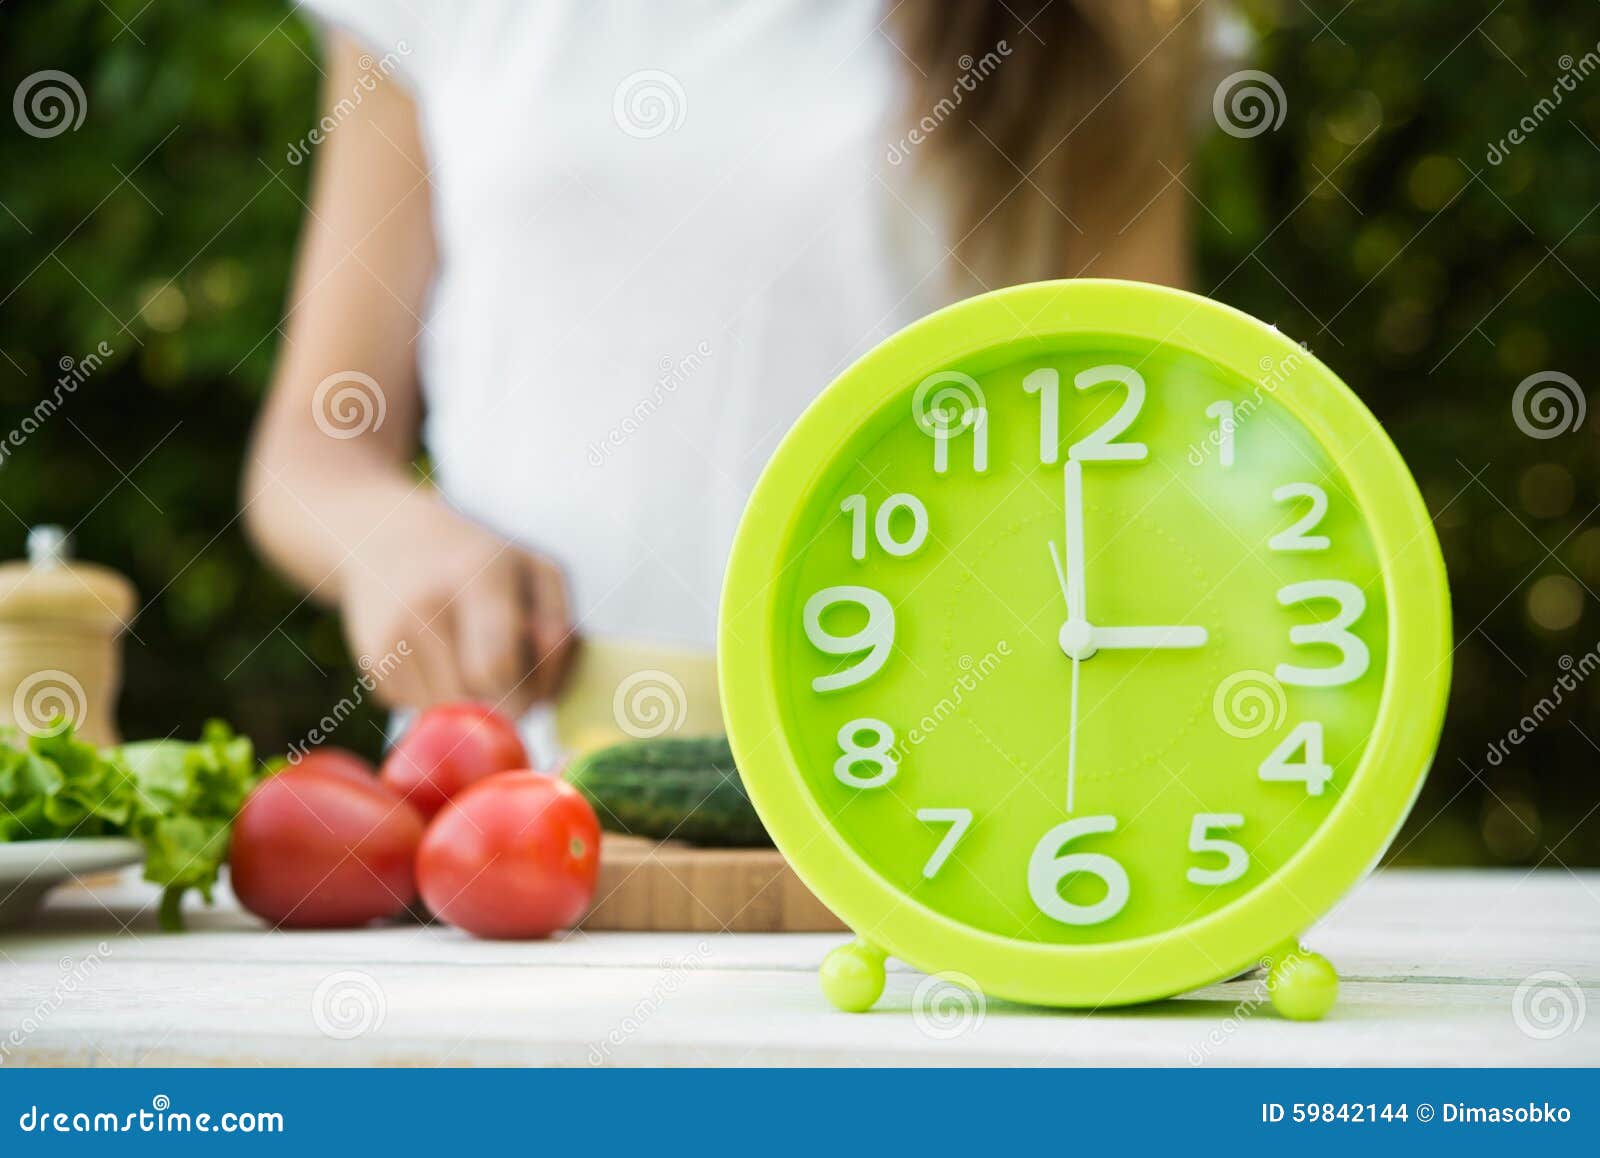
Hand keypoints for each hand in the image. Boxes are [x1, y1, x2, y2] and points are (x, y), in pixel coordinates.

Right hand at [337, 495, 575, 713]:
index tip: (534, 684)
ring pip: (447, 712)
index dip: (525, 692)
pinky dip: (437, 695)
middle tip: (507, 670)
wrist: (388, 538)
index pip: (498, 668)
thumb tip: (545, 694)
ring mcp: (393, 635)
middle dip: (502, 700)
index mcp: (479, 575)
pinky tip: (435, 655)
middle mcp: (427, 605)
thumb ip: (559, 631)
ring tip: (466, 653)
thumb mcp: (537, 572)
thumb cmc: (482, 562)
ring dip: (468, 700)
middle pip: (475, 699)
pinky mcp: (375, 663)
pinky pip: (420, 708)